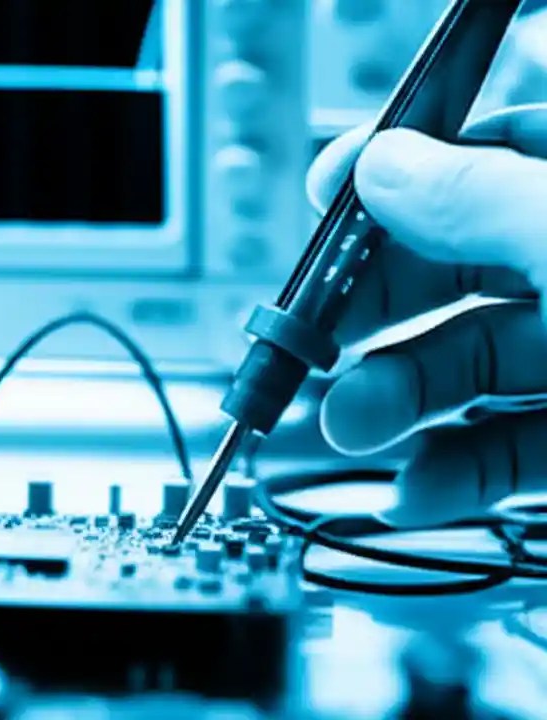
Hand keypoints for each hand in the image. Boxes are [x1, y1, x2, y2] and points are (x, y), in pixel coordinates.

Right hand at [307, 109, 546, 527]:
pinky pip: (513, 451)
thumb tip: (382, 168)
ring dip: (394, 397)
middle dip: (372, 309)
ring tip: (349, 425)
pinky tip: (415, 487)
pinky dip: (455, 473)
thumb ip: (484, 199)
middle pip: (455, 270)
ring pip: (473, 366)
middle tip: (313, 337)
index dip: (396, 172)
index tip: (327, 196)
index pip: (482, 155)